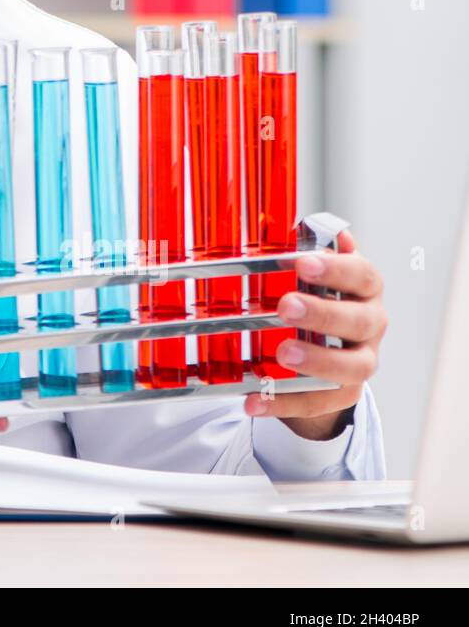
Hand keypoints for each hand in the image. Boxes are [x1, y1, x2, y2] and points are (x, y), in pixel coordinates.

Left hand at [243, 230, 385, 438]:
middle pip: (359, 321)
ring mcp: (361, 360)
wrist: (325, 345)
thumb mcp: (305, 271)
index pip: (362, 275)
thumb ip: (295, 248)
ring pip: (353, 367)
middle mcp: (370, 324)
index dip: (336, 268)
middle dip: (323, 314)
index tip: (304, 263)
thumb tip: (273, 223)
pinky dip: (285, 402)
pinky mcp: (344, 393)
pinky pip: (320, 403)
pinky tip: (255, 398)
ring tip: (283, 354)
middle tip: (286, 307)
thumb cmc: (315, 296)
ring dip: (317, 361)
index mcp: (363, 288)